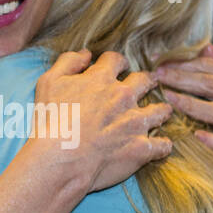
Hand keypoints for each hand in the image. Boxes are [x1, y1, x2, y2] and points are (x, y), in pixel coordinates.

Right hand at [28, 49, 172, 193]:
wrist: (60, 157)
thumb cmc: (51, 121)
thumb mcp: (49, 82)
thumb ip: (68, 62)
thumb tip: (86, 54)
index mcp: (101, 79)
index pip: (116, 60)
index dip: (117, 63)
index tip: (118, 67)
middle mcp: (123, 97)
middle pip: (144, 81)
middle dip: (146, 81)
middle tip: (148, 83)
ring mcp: (135, 123)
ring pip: (159, 111)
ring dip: (161, 110)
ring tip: (163, 111)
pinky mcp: (141, 148)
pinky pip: (161, 145)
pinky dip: (162, 145)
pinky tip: (162, 145)